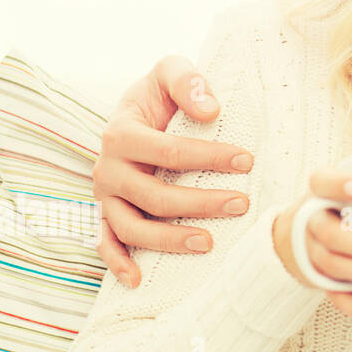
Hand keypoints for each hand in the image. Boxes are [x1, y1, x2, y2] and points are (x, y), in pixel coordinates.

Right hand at [93, 55, 254, 287]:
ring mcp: (105, 195)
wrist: (136, 109)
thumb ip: (188, 81)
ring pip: (131, 226)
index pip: (167, 151)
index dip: (208, 157)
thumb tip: (210, 110)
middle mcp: (107, 168)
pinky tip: (139, 279)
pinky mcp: (105, 212)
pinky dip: (118, 263)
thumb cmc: (160, 95)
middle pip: (153, 195)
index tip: (246, 161)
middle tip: (241, 203)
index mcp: (122, 133)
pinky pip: (105, 243)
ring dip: (169, 239)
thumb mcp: (170, 71)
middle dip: (200, 203)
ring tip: (209, 242)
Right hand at [271, 170, 351, 325]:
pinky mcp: (321, 281)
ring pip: (334, 266)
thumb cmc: (346, 204)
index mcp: (320, 194)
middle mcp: (312, 223)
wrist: (301, 235)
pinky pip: (336, 298)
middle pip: (332, 235)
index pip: (320, 182)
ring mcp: (313, 254)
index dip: (339, 185)